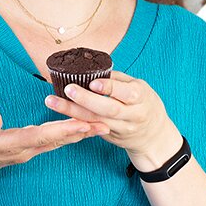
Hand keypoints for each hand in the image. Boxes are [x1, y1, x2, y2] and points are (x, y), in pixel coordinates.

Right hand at [0, 107, 107, 186]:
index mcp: (12, 143)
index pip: (42, 135)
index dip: (63, 129)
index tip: (83, 124)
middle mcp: (25, 149)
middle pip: (58, 140)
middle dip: (81, 132)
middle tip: (105, 124)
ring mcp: (28, 151)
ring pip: (59, 142)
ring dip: (80, 134)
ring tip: (100, 126)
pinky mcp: (29, 149)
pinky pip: (54, 141)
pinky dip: (69, 134)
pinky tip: (79, 128)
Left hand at [44, 71, 182, 170]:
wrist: (153, 135)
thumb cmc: (143, 103)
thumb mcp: (138, 87)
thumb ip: (117, 79)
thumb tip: (92, 68)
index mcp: (142, 98)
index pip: (127, 93)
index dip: (110, 88)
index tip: (93, 83)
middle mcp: (133, 116)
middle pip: (109, 109)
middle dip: (86, 100)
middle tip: (68, 89)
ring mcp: (121, 128)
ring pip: (95, 121)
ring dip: (71, 111)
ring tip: (52, 101)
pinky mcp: (109, 136)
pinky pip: (90, 128)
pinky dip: (73, 120)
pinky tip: (58, 112)